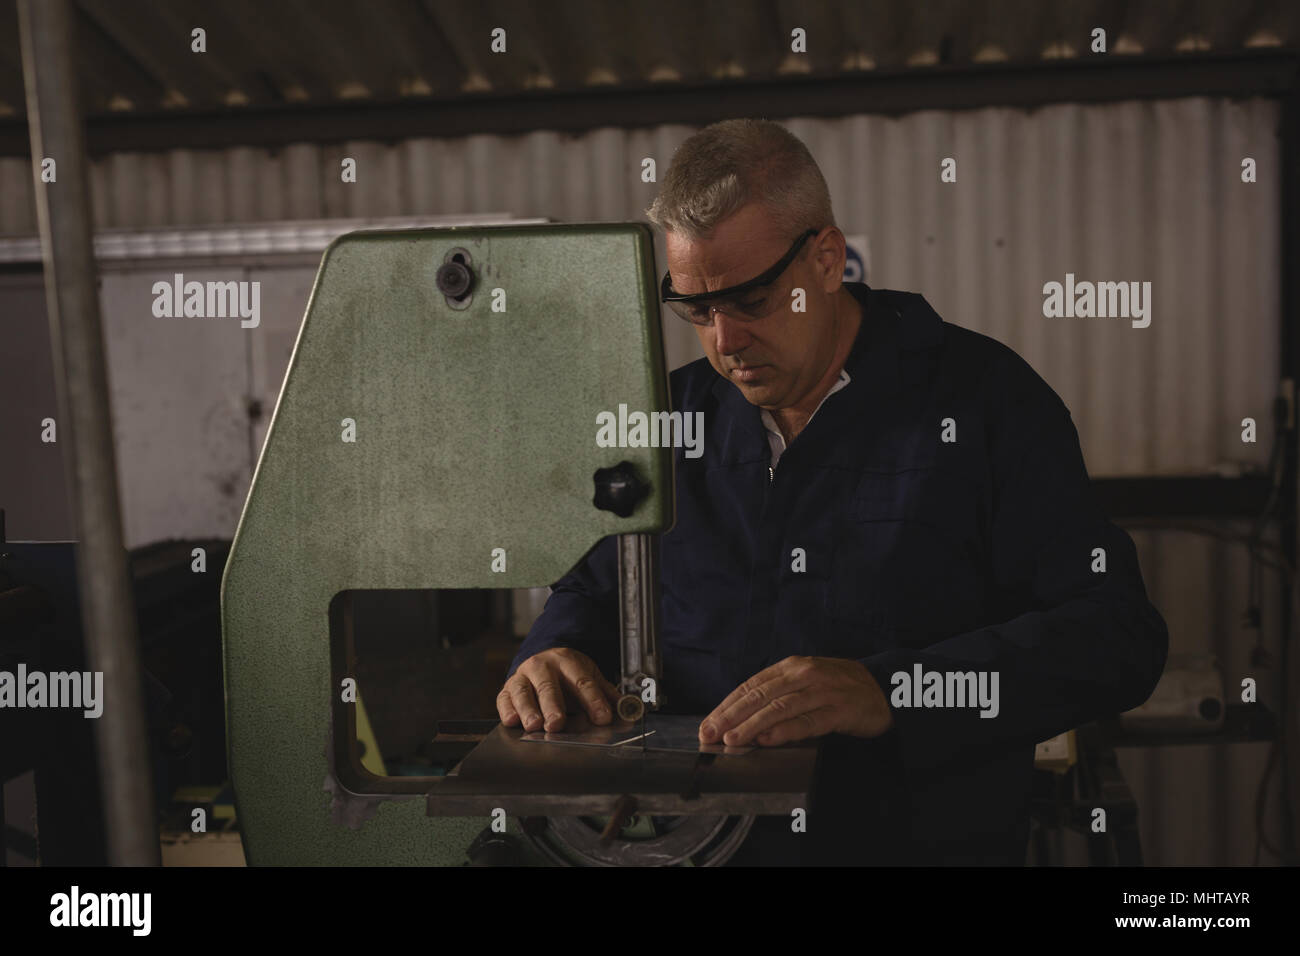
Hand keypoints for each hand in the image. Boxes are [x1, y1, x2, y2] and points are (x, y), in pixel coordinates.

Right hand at [497, 647, 621, 732]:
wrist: (541, 660)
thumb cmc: (566, 674)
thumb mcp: (588, 677)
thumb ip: (606, 694)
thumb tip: (629, 709)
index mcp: (567, 661)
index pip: (582, 681)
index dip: (593, 700)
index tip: (602, 717)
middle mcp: (542, 666)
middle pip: (549, 686)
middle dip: (553, 705)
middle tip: (557, 723)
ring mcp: (523, 677)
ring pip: (523, 691)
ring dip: (528, 709)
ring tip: (534, 725)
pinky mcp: (507, 689)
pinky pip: (504, 699)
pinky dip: (507, 710)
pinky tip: (512, 721)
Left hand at [699, 655, 893, 746]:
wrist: (883, 688)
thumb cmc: (838, 688)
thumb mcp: (805, 682)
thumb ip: (777, 694)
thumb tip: (739, 716)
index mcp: (791, 666)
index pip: (751, 686)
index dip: (726, 705)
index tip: (708, 723)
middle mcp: (804, 674)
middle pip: (760, 696)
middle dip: (731, 716)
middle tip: (710, 734)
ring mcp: (822, 691)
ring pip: (779, 708)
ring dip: (752, 725)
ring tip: (732, 739)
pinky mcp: (839, 710)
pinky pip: (808, 722)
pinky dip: (785, 731)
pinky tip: (767, 740)